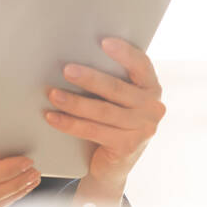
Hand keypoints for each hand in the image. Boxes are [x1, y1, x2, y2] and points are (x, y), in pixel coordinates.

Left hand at [44, 36, 165, 187]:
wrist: (115, 164)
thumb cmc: (114, 121)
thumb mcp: (121, 99)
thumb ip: (113, 80)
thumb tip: (78, 57)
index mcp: (152, 88)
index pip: (141, 65)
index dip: (124, 53)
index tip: (104, 42)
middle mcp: (153, 108)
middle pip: (117, 89)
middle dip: (90, 78)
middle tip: (67, 70)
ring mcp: (142, 129)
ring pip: (103, 111)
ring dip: (75, 102)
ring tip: (54, 94)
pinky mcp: (126, 146)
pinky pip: (93, 131)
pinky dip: (70, 123)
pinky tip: (53, 116)